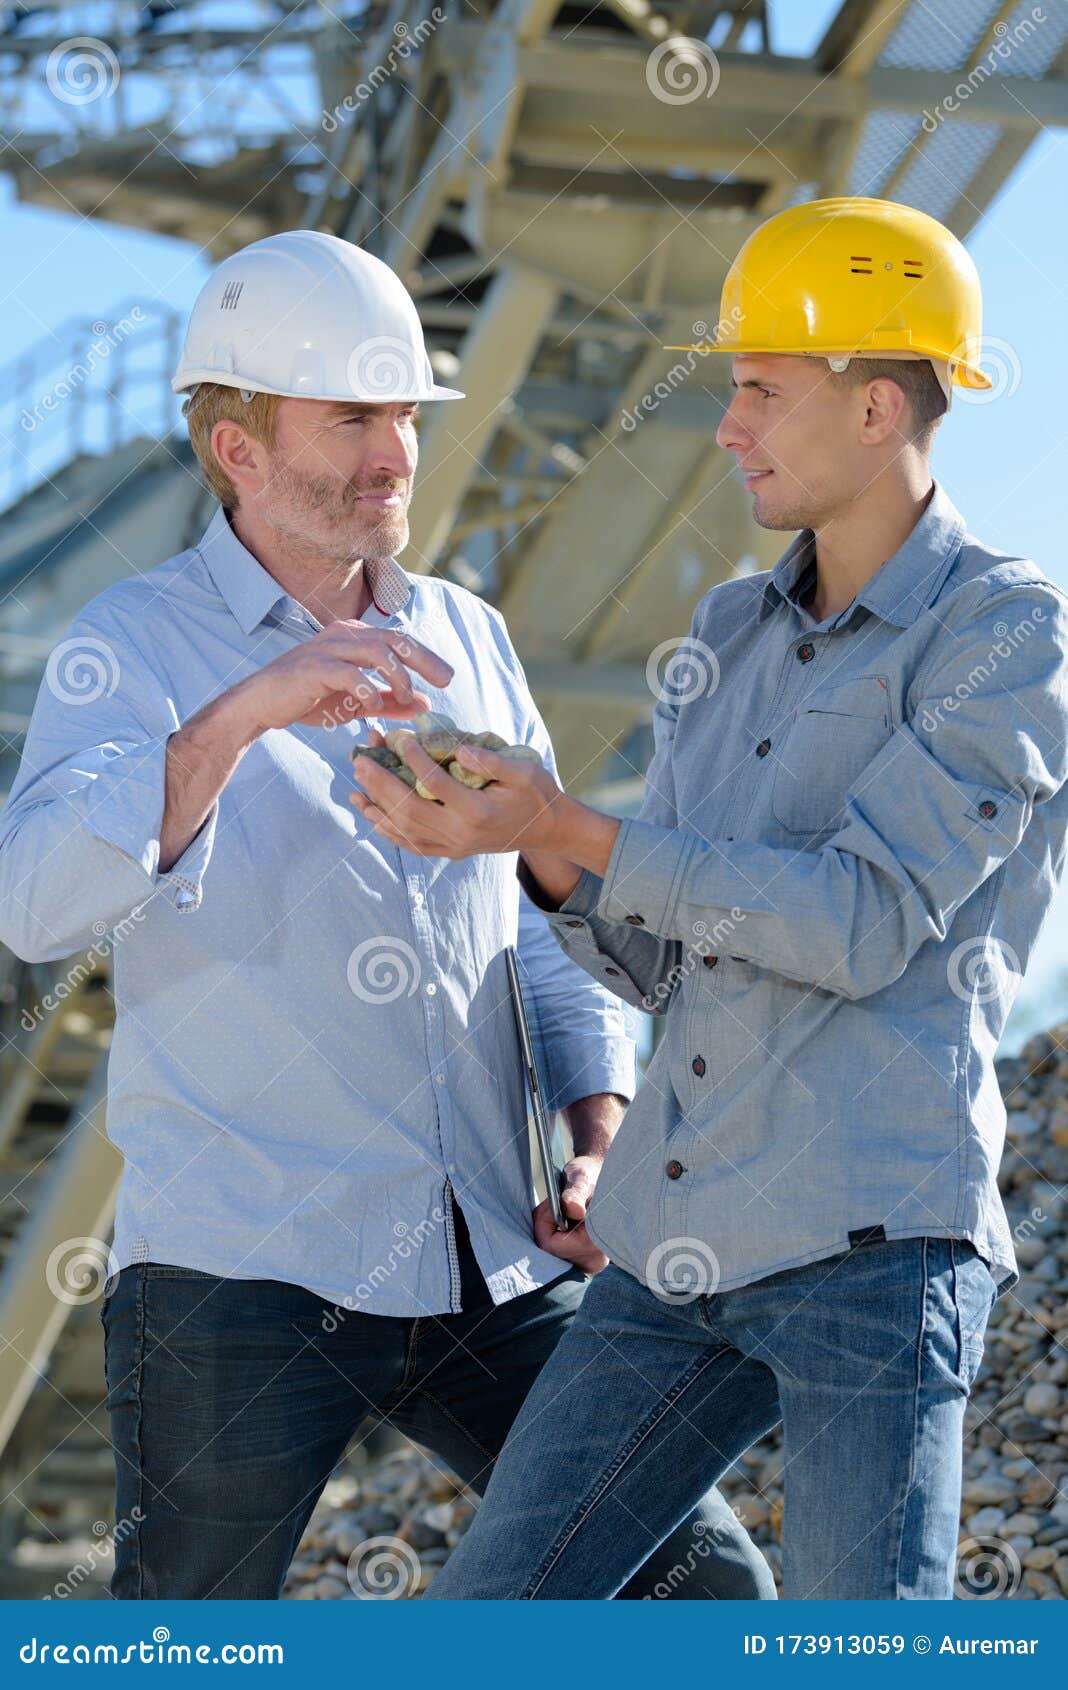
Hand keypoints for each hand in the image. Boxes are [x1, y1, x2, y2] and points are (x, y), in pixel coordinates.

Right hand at [234, 624, 452, 734]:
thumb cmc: (308, 698)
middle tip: (445, 681)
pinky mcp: (312, 668)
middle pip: (393, 640)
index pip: (398, 641)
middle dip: (423, 660)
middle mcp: (343, 636)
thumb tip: (426, 704)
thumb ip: (390, 701)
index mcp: (354, 638)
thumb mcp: (356, 702)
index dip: (426, 657)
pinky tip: (374, 705)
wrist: (261, 703)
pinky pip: (348, 673)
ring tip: (406, 696)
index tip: (447, 677)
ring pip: (374, 651)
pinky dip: (366, 689)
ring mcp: (327, 649)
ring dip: (397, 675)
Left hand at [349, 734, 564, 858]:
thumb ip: (493, 762)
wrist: (546, 830)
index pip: (434, 784)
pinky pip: (411, 844)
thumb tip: (459, 750)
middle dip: (380, 783)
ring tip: (355, 785)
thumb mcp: (525, 771)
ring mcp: (453, 847)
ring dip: (376, 807)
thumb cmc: (536, 794)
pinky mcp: (449, 852)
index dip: (413, 759)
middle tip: (360, 759)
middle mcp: (460, 834)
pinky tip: (370, 813)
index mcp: (478, 812)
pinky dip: (387, 830)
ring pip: (404, 830)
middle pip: (409, 809)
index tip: (398, 737)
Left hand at [533, 1154, 608, 1274]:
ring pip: (551, 1256)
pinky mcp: (584, 1263)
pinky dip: (555, 1239)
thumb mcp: (581, 1178)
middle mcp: (595, 1260)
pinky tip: (564, 1224)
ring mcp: (589, 1264)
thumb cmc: (591, 1177)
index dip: (544, 1223)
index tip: (552, 1205)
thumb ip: (575, 1194)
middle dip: (546, 1230)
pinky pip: (557, 1256)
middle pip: (549, 1255)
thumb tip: (574, 1210)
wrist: (603, 1180)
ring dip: (550, 1233)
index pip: (550, 1245)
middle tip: (556, 1207)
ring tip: (562, 1212)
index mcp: (597, 1242)